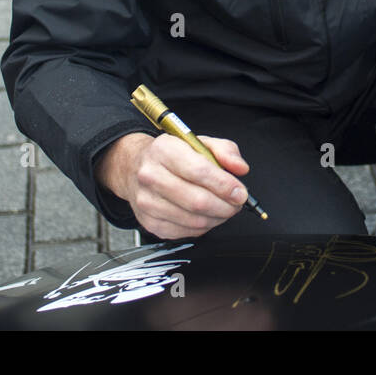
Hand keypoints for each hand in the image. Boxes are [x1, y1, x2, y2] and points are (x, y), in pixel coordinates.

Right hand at [98, 132, 249, 238]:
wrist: (135, 168)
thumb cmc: (171, 155)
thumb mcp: (199, 142)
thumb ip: (225, 150)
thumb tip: (239, 168)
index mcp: (164, 150)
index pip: (199, 171)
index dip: (224, 185)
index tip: (240, 192)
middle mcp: (151, 175)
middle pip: (197, 201)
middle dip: (226, 206)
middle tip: (236, 204)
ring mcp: (147, 202)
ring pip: (194, 220)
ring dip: (217, 218)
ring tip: (224, 209)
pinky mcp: (149, 222)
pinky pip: (186, 232)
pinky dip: (204, 227)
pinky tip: (206, 215)